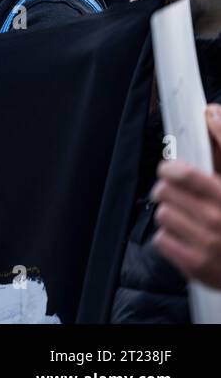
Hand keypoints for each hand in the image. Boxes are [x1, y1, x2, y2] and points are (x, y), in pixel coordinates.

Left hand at [151, 104, 220, 286]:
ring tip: (187, 216)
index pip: (183, 174)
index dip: (170, 168)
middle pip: (163, 192)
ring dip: (171, 213)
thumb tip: (211, 111)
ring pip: (162, 214)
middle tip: (178, 194)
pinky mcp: (197, 266)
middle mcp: (218, 220)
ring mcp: (208, 246)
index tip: (171, 169)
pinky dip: (170, 237)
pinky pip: (161, 240)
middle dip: (169, 190)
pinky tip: (186, 236)